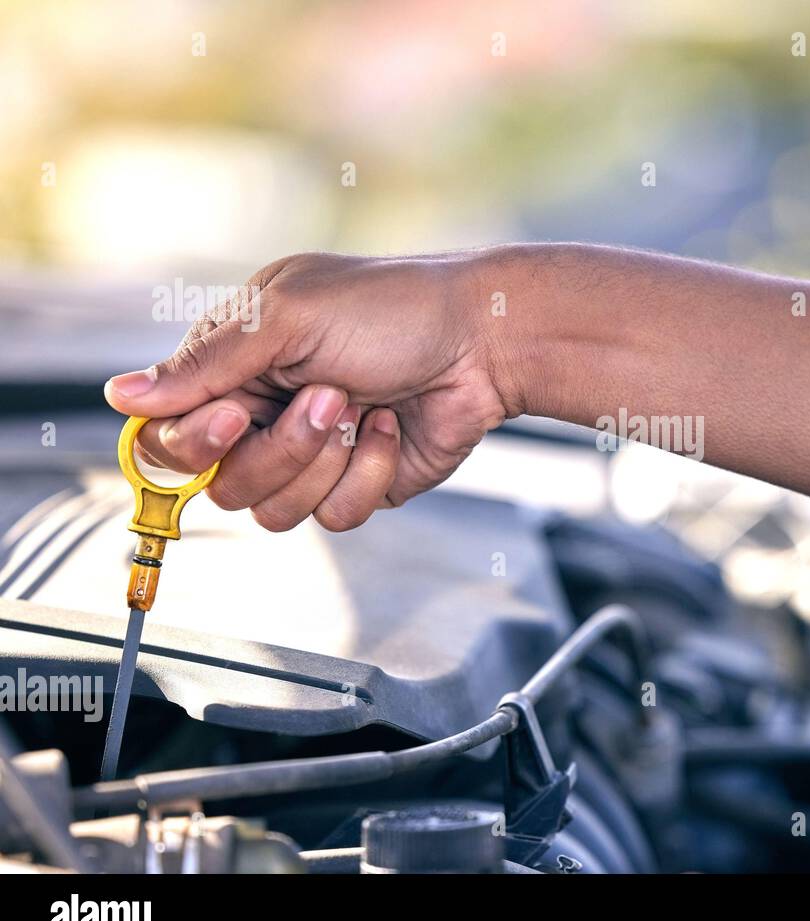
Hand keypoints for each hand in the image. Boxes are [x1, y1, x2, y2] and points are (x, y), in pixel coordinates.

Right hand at [104, 252, 504, 531]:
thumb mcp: (290, 317)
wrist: (483, 341)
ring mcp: (312, 455)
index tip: (237, 417)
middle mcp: (264, 416)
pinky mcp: (356, 484)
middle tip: (330, 397)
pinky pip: (333, 516)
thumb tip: (121, 396)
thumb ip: (206, 364)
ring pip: (273, 511)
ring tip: (364, 407)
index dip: (193, 443)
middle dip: (282, 448)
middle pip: (222, 484)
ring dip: (326, 460)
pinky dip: (369, 471)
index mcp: (234, 367)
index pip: (169, 435)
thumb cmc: (393, 309)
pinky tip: (392, 426)